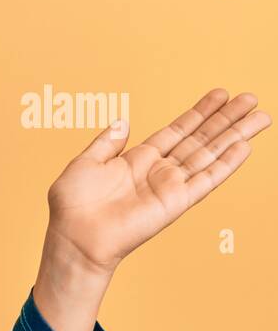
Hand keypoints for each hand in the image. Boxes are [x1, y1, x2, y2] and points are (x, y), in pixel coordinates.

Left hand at [44, 88, 268, 275]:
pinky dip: (226, 164)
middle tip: (250, 98)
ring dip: (235, 135)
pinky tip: (245, 146)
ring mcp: (169, 187)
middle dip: (226, 119)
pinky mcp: (175, 203)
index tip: (220, 94)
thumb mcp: (85, 163)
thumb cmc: (72, 205)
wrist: (73, 236)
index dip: (199, 113)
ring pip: (210, 155)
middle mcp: (158, 171)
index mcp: (137, 160)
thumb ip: (107, 142)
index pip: (177, 131)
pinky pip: (206, 180)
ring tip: (260, 116)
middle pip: (200, 139)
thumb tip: (123, 121)